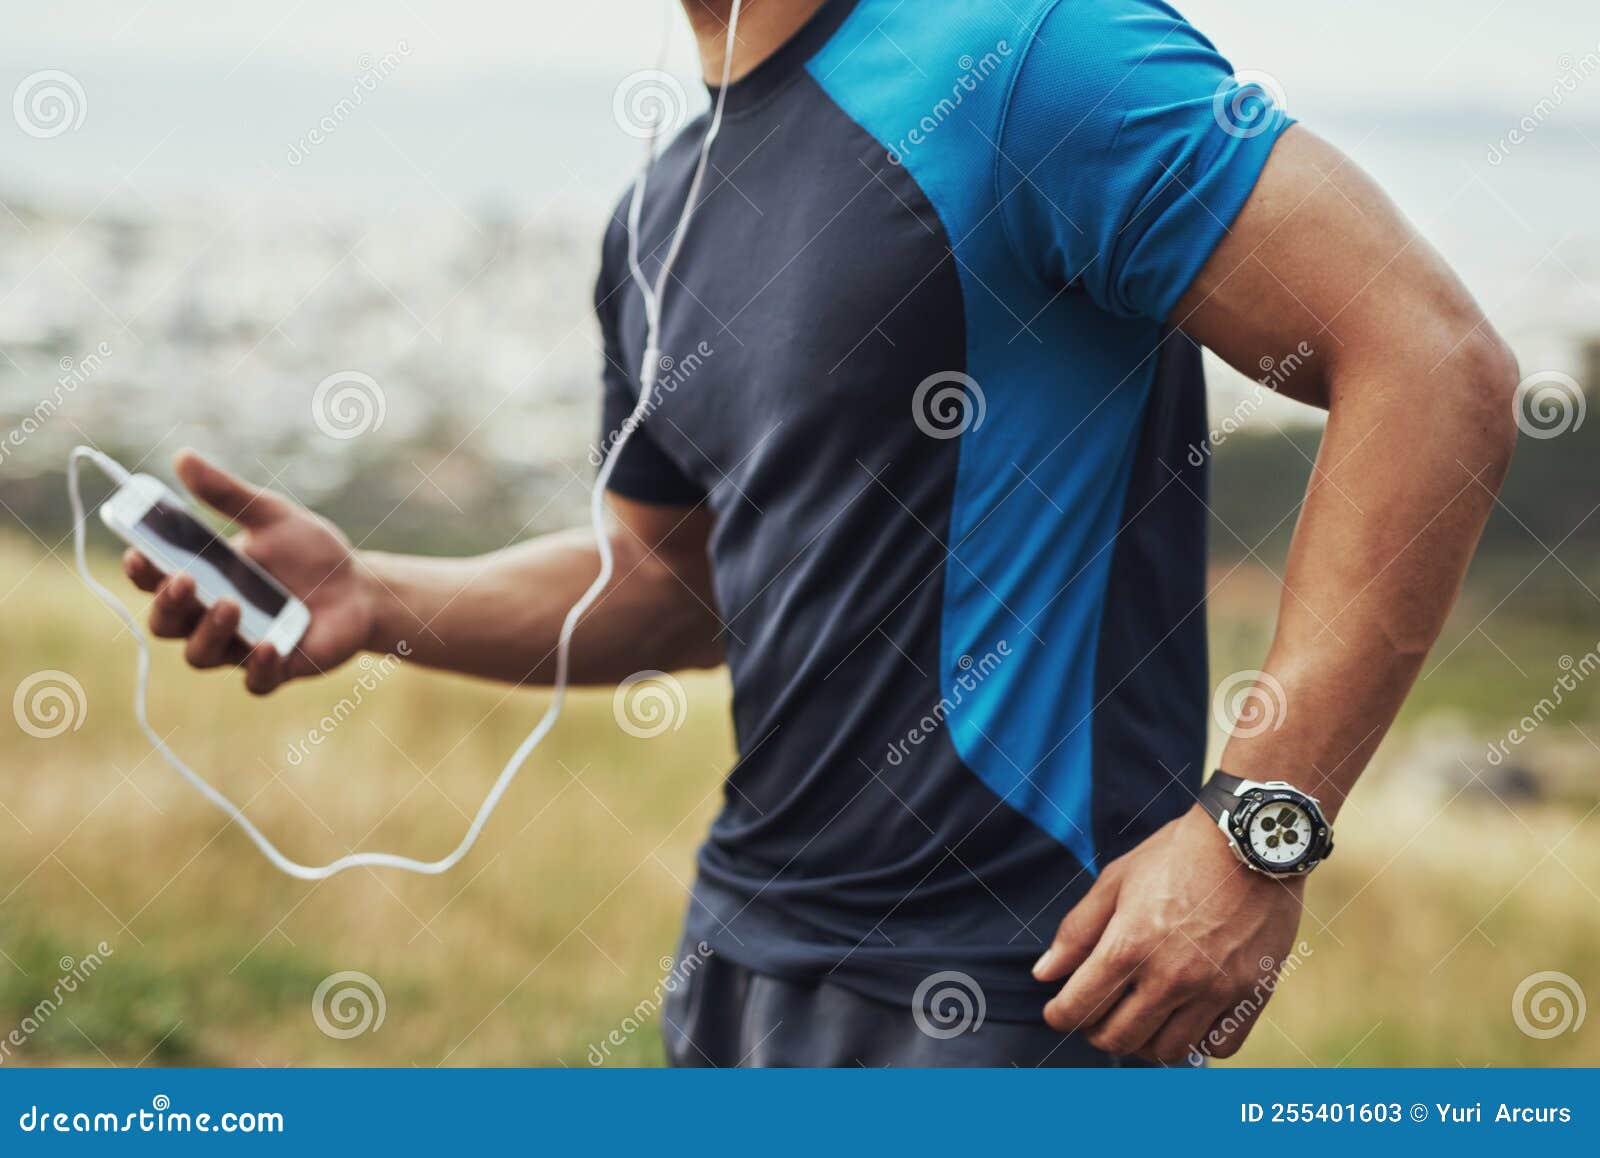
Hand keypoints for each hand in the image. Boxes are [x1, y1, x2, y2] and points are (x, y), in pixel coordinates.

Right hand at [122, 450, 377, 694]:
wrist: (361, 587)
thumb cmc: (310, 553)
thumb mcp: (273, 516)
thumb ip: (229, 494)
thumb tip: (183, 457)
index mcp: (202, 580)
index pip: (155, 581)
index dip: (141, 572)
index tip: (138, 552)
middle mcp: (211, 618)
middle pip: (166, 624)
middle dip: (168, 604)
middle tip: (186, 579)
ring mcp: (242, 647)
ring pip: (201, 656)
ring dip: (208, 633)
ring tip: (230, 604)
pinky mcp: (278, 669)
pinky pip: (257, 681)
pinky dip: (259, 666)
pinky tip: (270, 644)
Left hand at [1033, 805, 1304, 1064]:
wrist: (1249, 839)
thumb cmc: (1176, 854)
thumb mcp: (1116, 880)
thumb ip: (1077, 931)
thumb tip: (1043, 975)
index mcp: (1129, 945)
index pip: (1079, 1008)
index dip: (1060, 1015)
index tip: (1059, 1011)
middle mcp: (1170, 976)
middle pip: (1118, 1039)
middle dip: (1096, 1032)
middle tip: (1098, 1014)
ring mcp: (1214, 990)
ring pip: (1167, 1052)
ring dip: (1145, 1042)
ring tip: (1141, 1018)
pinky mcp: (1251, 994)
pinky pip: (1219, 1047)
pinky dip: (1199, 1042)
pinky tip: (1188, 1018)